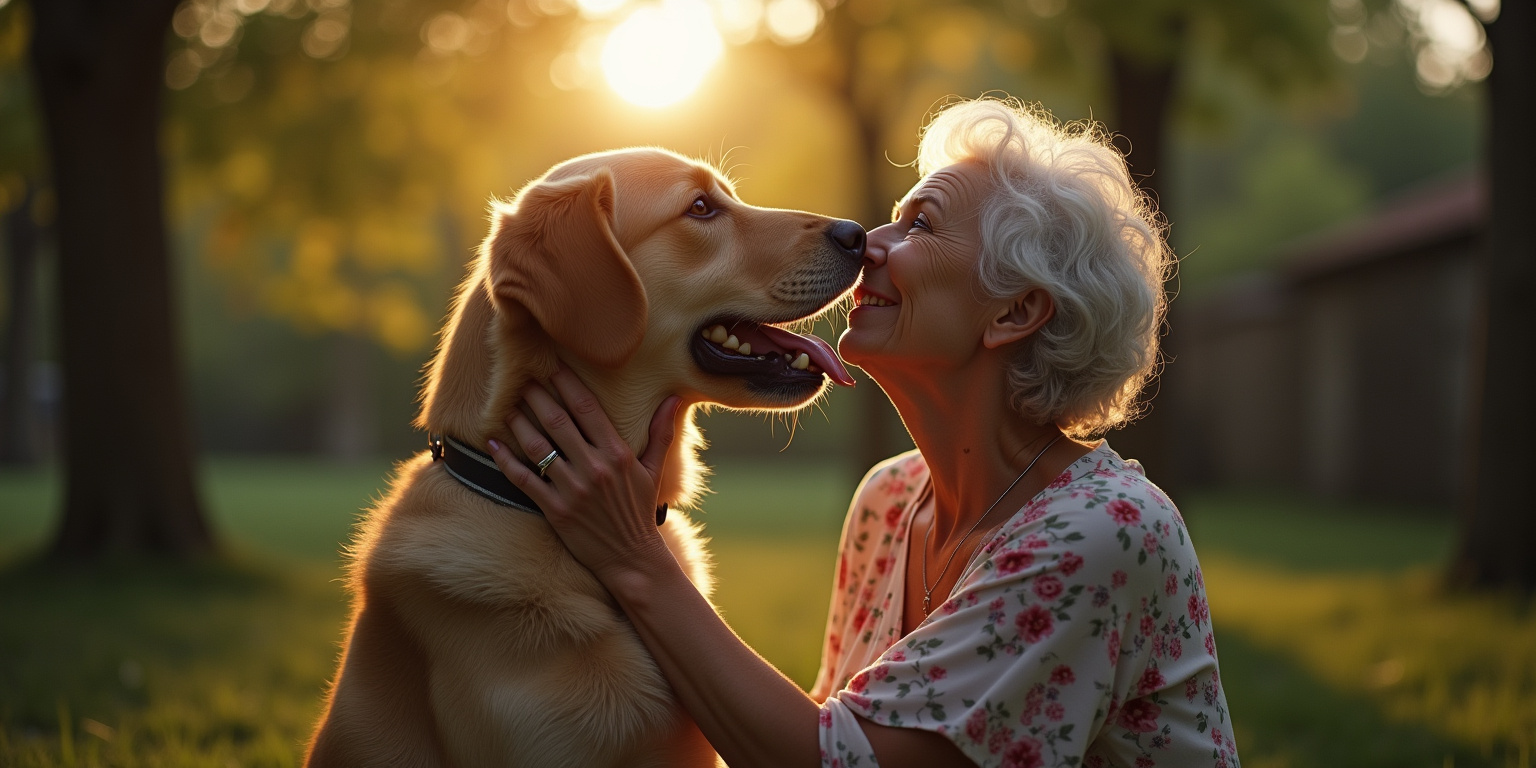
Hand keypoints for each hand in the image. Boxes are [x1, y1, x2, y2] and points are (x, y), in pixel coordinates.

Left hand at [486, 366, 681, 584]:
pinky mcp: (555, 510)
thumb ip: (662, 431)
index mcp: (617, 453)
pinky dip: (506, 460)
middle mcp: (594, 467)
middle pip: (557, 422)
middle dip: (537, 396)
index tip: (552, 366)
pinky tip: (493, 443)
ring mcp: (572, 489)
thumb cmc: (641, 511)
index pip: (587, 408)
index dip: (567, 384)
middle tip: (521, 378)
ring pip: (537, 447)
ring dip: (519, 423)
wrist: (631, 558)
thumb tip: (674, 398)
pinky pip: (523, 479)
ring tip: (506, 406)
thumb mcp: (655, 470)